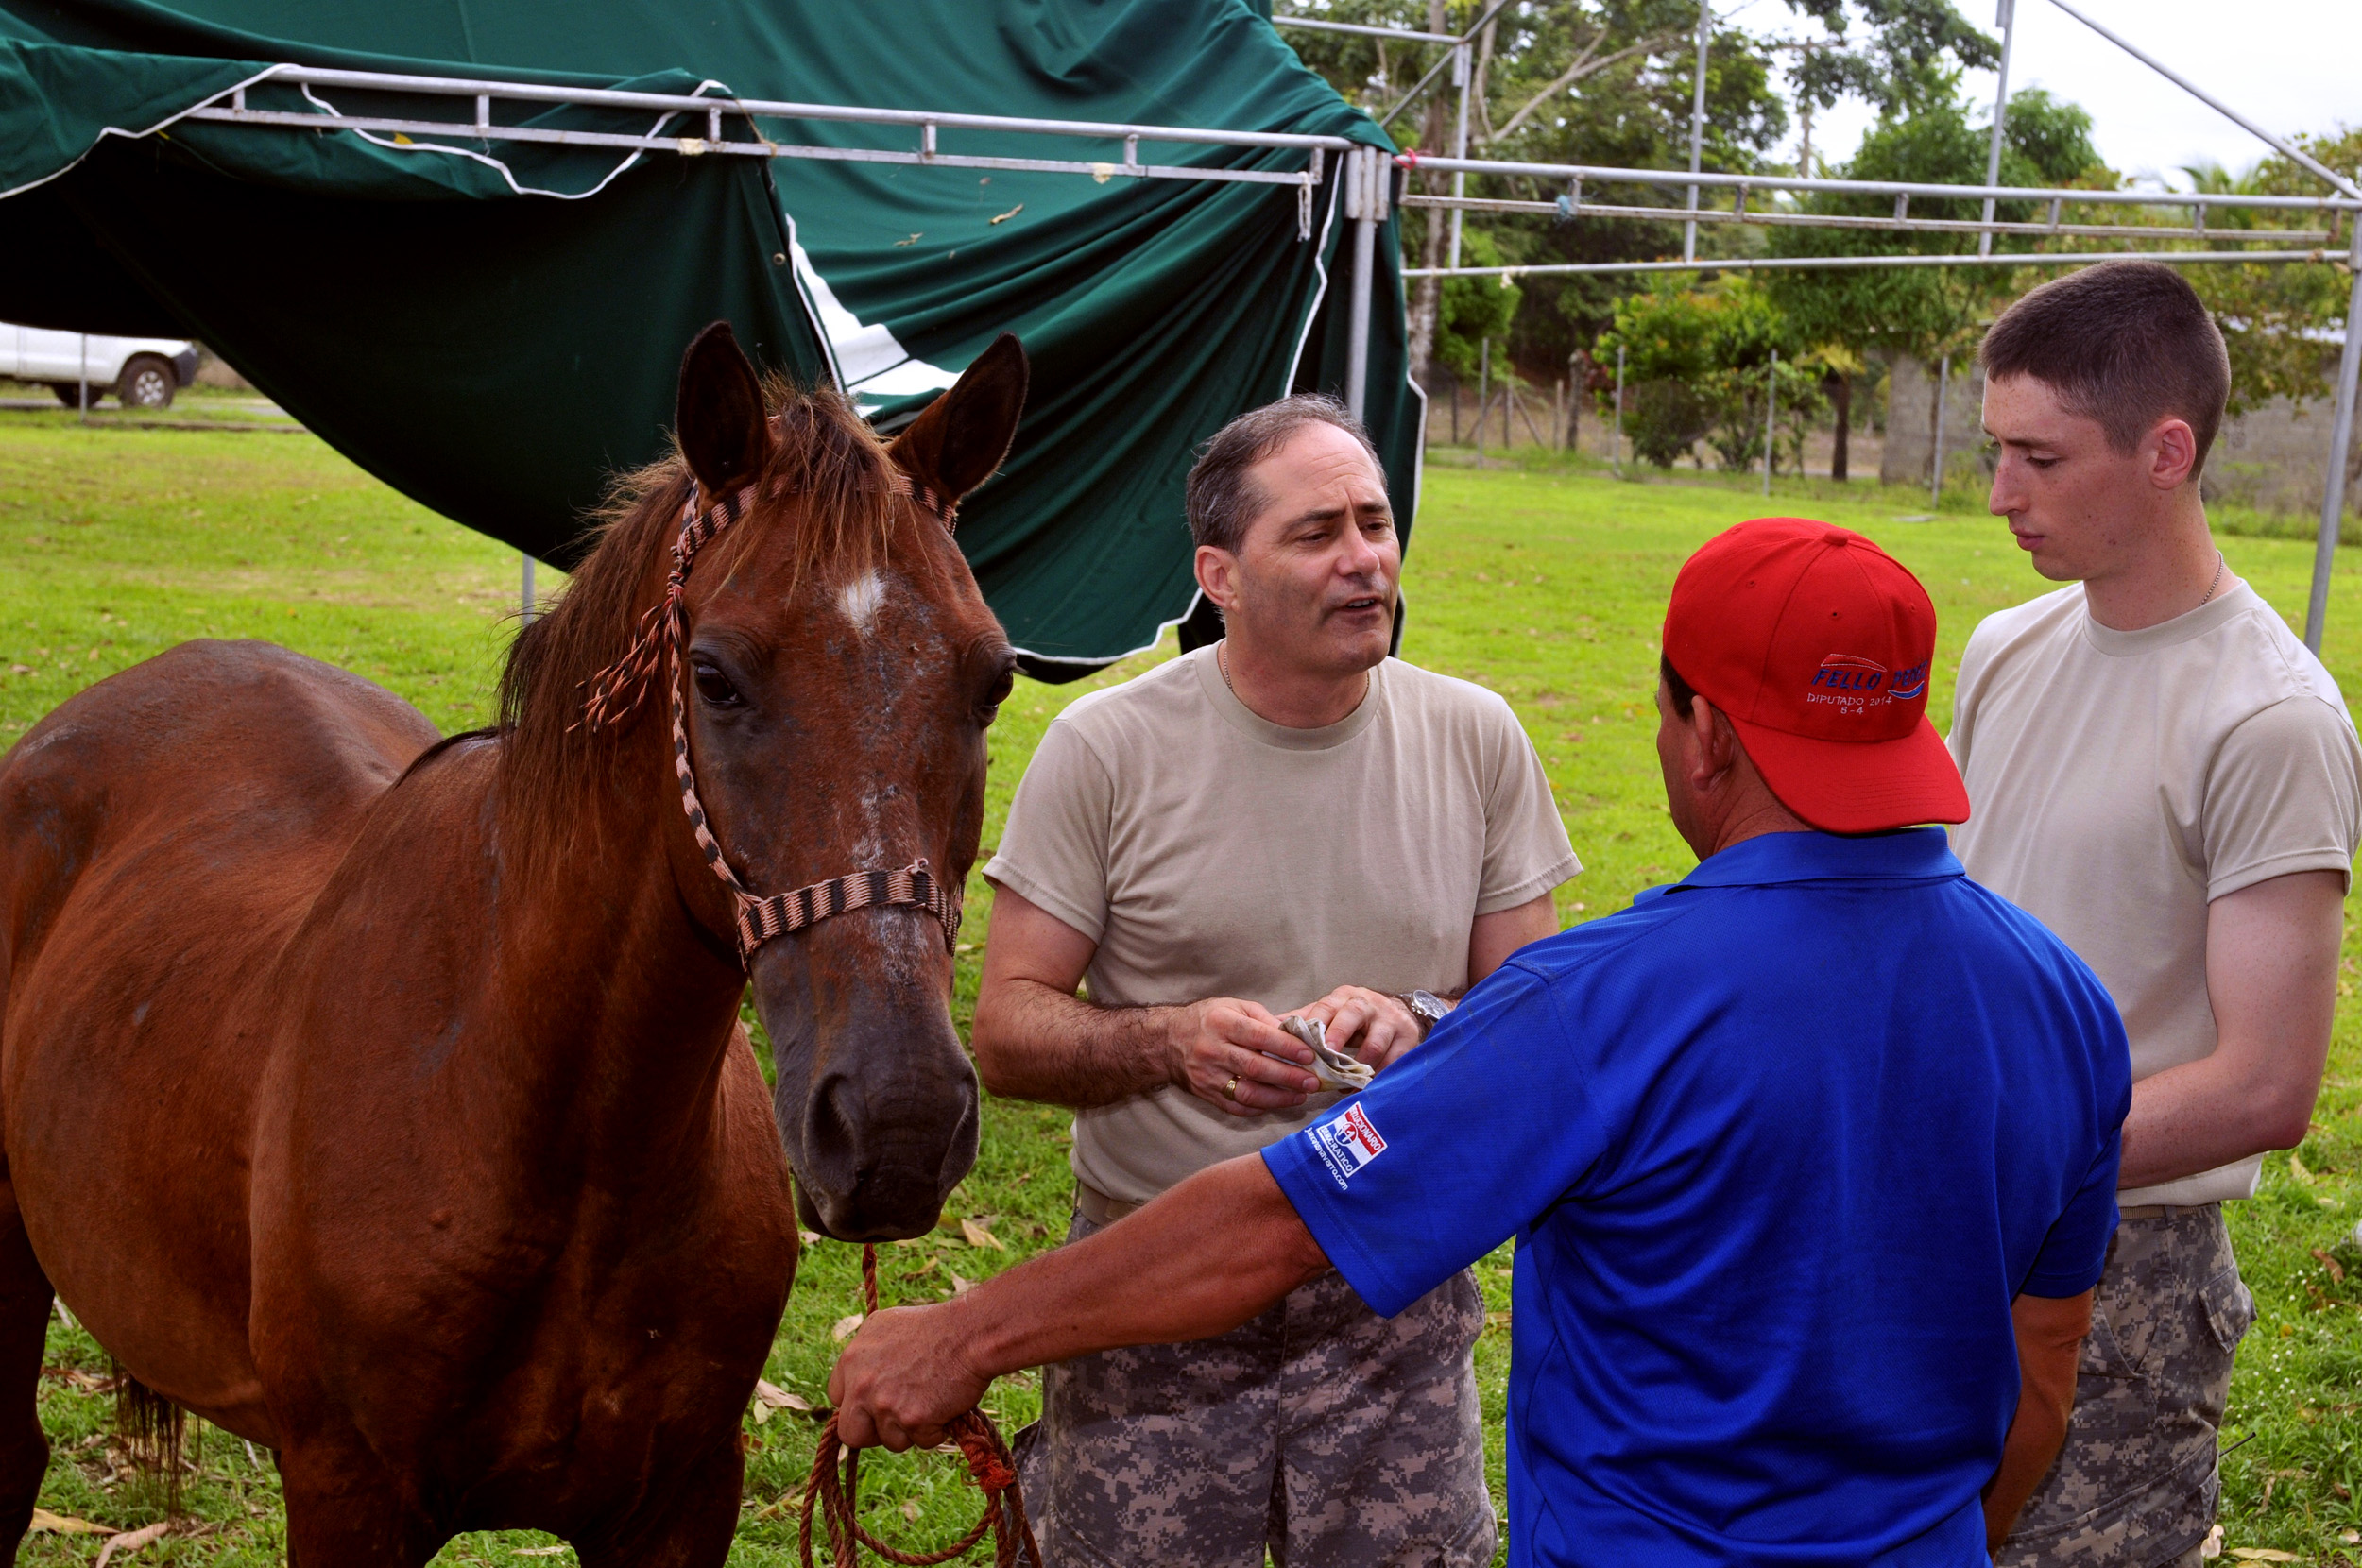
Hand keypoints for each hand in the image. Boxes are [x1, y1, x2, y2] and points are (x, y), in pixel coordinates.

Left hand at [828, 1301, 991, 1452]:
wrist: (969, 1332)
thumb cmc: (935, 1325)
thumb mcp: (886, 1326)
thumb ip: (866, 1355)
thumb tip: (858, 1378)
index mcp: (852, 1359)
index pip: (836, 1398)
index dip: (857, 1404)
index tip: (873, 1404)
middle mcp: (862, 1385)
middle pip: (851, 1433)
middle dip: (872, 1432)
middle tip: (896, 1421)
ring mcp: (885, 1405)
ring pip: (890, 1441)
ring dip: (911, 1431)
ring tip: (931, 1402)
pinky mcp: (912, 1420)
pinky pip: (922, 1441)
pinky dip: (936, 1431)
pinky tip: (946, 1404)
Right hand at [1169, 998, 1318, 1116]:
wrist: (1167, 1042)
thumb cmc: (1207, 1020)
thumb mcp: (1233, 1007)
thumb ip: (1263, 1019)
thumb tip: (1295, 1031)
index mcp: (1222, 1023)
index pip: (1259, 1036)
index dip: (1286, 1047)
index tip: (1309, 1055)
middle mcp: (1213, 1050)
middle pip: (1256, 1067)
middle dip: (1288, 1076)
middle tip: (1312, 1081)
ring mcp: (1209, 1076)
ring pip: (1248, 1092)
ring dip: (1278, 1097)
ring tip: (1300, 1096)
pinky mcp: (1207, 1094)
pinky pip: (1237, 1106)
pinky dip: (1260, 1107)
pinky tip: (1278, 1103)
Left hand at [1293, 985, 1424, 1072]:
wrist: (1399, 1012)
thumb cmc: (1355, 1017)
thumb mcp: (1331, 1013)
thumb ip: (1304, 1021)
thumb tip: (1269, 1029)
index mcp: (1343, 997)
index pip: (1326, 1007)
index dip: (1316, 1025)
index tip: (1304, 1045)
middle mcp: (1367, 1004)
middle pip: (1353, 1015)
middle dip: (1339, 1035)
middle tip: (1327, 1056)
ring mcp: (1390, 1021)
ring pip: (1376, 1042)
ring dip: (1359, 1064)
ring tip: (1345, 1080)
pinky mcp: (1407, 1039)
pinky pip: (1394, 1060)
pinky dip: (1379, 1075)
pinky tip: (1366, 1085)